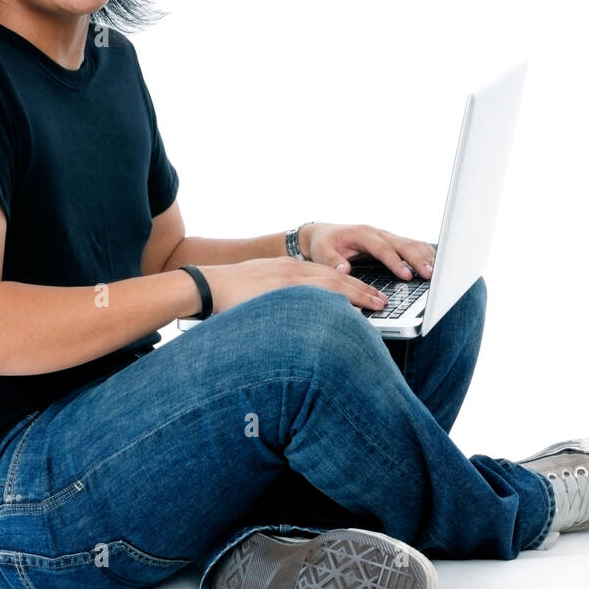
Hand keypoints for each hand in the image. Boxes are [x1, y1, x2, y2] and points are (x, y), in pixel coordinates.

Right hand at [194, 256, 400, 315]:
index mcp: (288, 270)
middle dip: (362, 289)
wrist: (205, 286)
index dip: (351, 284)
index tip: (368, 294)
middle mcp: (291, 271)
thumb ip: (281, 300)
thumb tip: (295, 318)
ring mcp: (287, 281)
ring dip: (357, 295)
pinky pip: (314, 297)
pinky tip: (350, 313)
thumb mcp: (261, 291)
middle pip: (335, 279)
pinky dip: (334, 303)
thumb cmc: (229, 295)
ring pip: (330, 286)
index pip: (327, 275)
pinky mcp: (280, 290)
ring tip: (377, 305)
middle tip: (383, 300)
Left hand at [304, 222, 436, 280]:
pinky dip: (424, 253)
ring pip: (411, 243)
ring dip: (425, 256)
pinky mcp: (391, 241)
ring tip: (437, 272)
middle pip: (402, 244)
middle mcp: (378, 233)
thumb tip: (344, 270)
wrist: (324, 234)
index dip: (396, 262)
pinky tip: (433, 264)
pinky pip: (412, 245)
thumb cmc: (324, 244)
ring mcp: (386, 236)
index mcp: (363, 234)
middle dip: (418, 259)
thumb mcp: (322, 253)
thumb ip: (333, 261)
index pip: (383, 249)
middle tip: (430, 275)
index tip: (406, 276)